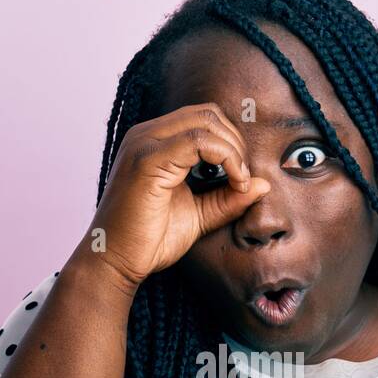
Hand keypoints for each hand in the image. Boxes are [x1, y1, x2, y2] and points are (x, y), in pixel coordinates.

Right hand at [85, 103, 271, 288]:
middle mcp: (145, 135)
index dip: (232, 143)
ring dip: (233, 150)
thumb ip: (227, 198)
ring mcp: (144, 143)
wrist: (115, 263)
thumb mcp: (198, 215)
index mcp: (154, 142)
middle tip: (243, 179)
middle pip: (208, 114)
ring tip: (238, 182)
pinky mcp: (147, 160)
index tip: (242, 179)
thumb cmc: (148, 241)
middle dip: (236, 143)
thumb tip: (263, 183)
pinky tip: (233, 182)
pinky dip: (225, 157)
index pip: (204, 119)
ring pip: (205, 122)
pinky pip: (198, 141)